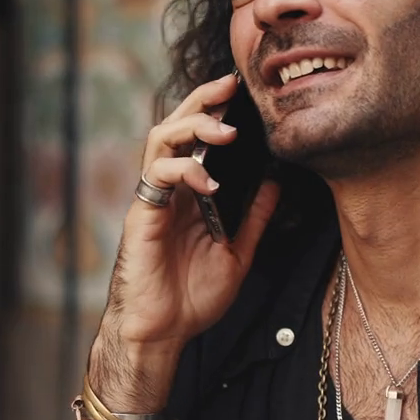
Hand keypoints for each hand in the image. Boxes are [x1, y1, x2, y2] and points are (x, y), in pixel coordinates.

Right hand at [94, 73, 279, 410]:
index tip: (244, 92)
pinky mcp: (143, 214)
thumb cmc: (193, 297)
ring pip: (161, 140)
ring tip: (224, 131)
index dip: (216, 110)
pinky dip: (184, 170)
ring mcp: (154, 199)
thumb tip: (277, 183)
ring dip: (192, 127)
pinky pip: (157, 176)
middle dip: (202, 101)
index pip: (198, 138)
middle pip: (176, 126)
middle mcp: (170, 189)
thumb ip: (255, 217)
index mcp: (191, 193)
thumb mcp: (238, 252)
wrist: (164, 332)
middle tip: (230, 87)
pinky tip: (209, 182)